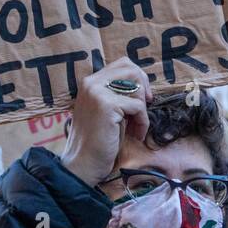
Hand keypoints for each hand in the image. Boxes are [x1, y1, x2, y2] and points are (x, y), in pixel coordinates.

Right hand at [58, 57, 151, 187]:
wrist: (83, 163)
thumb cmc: (98, 140)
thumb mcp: (107, 110)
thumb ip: (118, 94)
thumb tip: (144, 84)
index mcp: (90, 82)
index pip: (123, 64)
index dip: (138, 79)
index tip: (143, 99)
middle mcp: (91, 82)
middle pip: (131, 69)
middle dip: (144, 89)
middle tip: (143, 110)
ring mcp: (97, 92)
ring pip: (137, 88)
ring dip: (143, 110)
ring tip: (136, 127)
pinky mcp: (106, 105)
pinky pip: (138, 107)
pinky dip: (142, 123)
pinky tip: (136, 135)